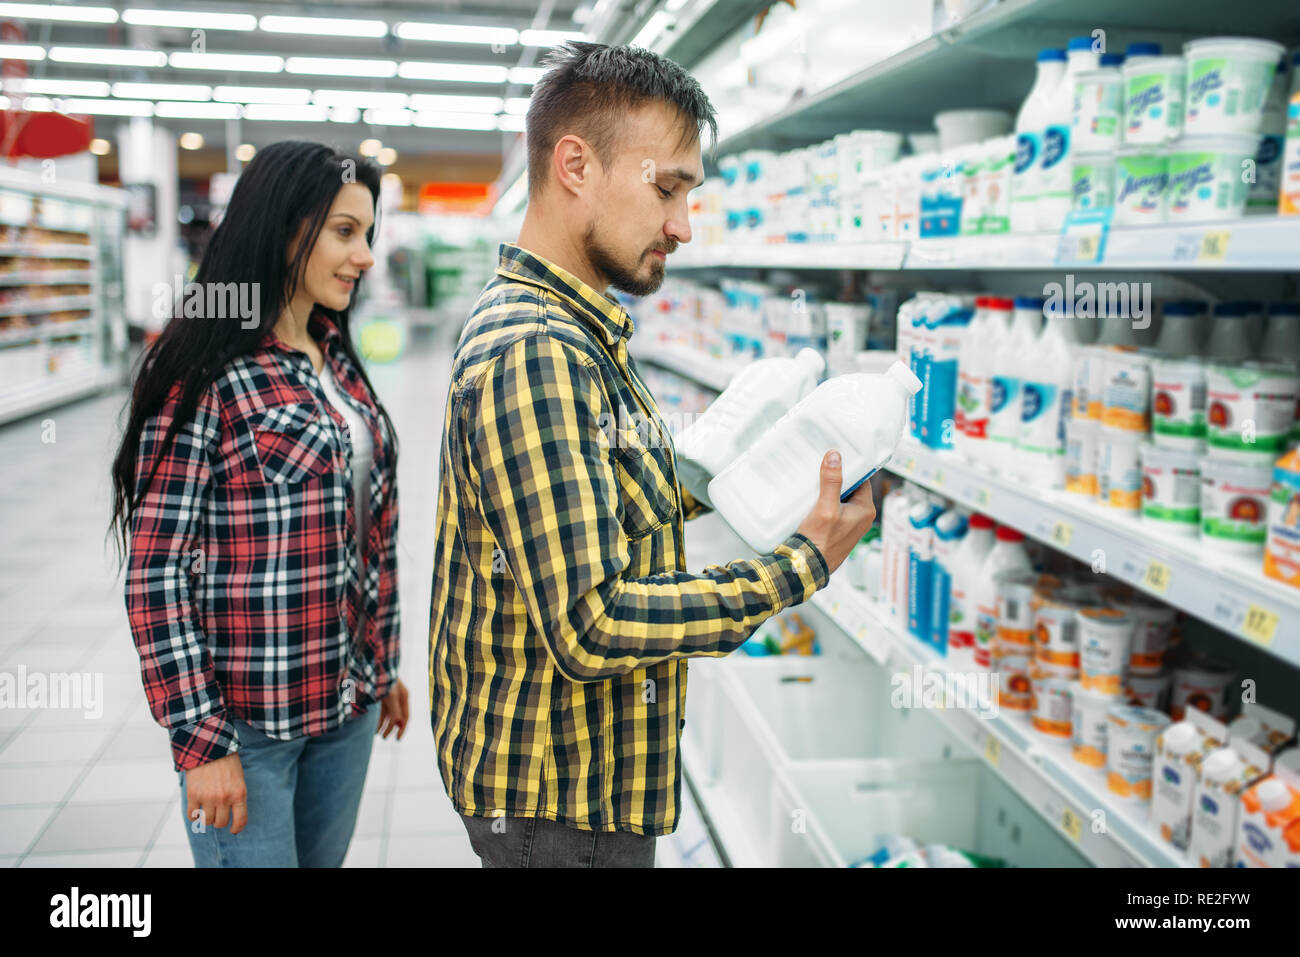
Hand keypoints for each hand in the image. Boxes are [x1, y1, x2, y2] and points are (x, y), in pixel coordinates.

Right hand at [184, 751, 247, 834]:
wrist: (209, 747)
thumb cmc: (226, 761)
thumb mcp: (239, 778)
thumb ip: (236, 795)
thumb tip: (233, 813)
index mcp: (239, 793)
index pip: (240, 820)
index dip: (237, 829)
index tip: (233, 830)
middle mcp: (224, 798)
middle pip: (221, 823)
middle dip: (219, 821)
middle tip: (217, 815)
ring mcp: (208, 798)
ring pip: (207, 822)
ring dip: (206, 818)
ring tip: (207, 810)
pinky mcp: (193, 795)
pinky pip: (192, 816)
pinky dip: (193, 815)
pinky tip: (196, 810)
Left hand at [377, 678, 408, 739]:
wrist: (373, 665)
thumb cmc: (383, 679)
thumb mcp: (390, 695)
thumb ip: (395, 710)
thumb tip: (399, 724)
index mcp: (404, 696)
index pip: (406, 716)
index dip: (402, 729)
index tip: (398, 739)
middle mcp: (398, 697)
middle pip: (397, 716)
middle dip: (391, 728)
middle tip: (384, 738)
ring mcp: (390, 696)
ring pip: (389, 714)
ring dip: (384, 724)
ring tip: (377, 734)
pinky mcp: (381, 695)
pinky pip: (382, 710)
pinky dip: (379, 718)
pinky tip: (374, 725)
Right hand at [794, 450, 877, 574]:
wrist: (807, 567)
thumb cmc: (820, 541)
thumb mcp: (825, 507)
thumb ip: (832, 481)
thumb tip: (836, 457)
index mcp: (866, 510)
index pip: (862, 479)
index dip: (850, 467)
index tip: (837, 457)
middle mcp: (861, 518)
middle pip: (850, 488)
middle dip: (837, 479)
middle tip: (822, 468)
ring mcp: (850, 526)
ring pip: (841, 499)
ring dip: (828, 492)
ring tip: (814, 483)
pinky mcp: (838, 531)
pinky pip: (834, 511)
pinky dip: (824, 504)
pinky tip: (811, 501)